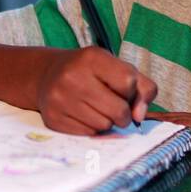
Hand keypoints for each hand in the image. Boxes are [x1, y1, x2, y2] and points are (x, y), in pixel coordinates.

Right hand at [36, 46, 156, 134]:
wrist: (48, 75)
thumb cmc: (91, 73)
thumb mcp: (117, 68)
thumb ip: (142, 88)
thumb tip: (139, 116)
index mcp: (92, 57)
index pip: (128, 82)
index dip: (131, 91)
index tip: (123, 90)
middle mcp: (72, 76)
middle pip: (119, 110)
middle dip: (123, 113)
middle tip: (115, 106)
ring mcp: (60, 98)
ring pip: (104, 125)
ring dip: (107, 121)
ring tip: (96, 108)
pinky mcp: (53, 118)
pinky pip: (88, 134)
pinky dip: (92, 128)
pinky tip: (84, 115)